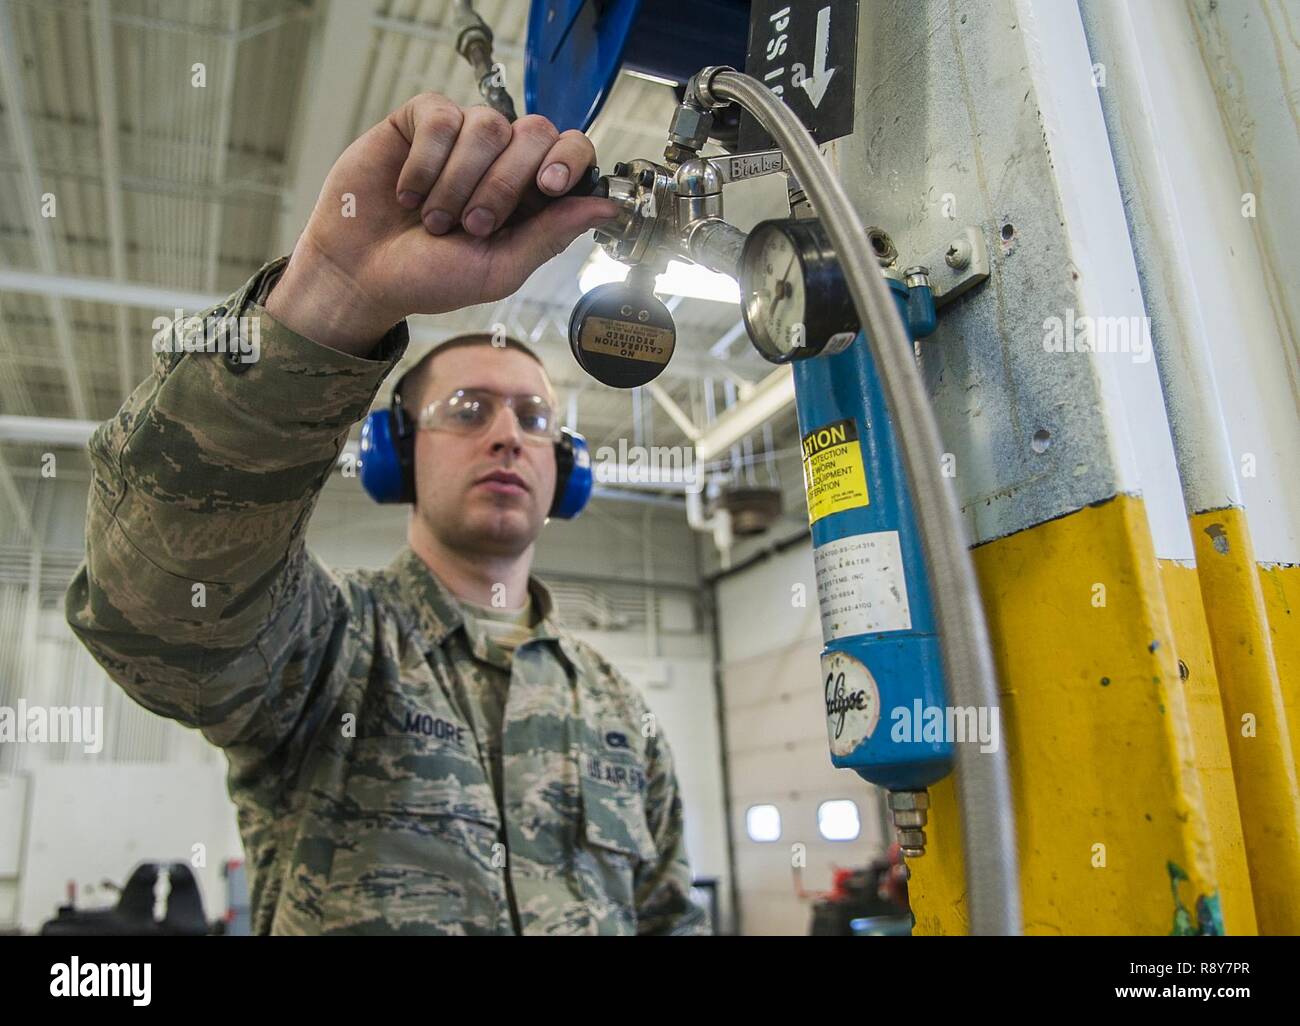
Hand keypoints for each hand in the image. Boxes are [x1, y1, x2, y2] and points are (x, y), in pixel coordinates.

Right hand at [266, 93, 618, 353]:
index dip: (570, 158)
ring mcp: (462, 137)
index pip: (572, 150)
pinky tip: (408, 191)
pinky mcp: (420, 122)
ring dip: (460, 181)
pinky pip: (442, 117)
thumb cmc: (429, 278)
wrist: (361, 275)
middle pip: (535, 132)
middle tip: (474, 225)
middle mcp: (502, 160)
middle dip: (506, 184)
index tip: (551, 184)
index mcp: (531, 196)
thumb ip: (551, 235)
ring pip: (488, 125)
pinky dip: (426, 161)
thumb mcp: (499, 269)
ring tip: (434, 219)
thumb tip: (607, 208)